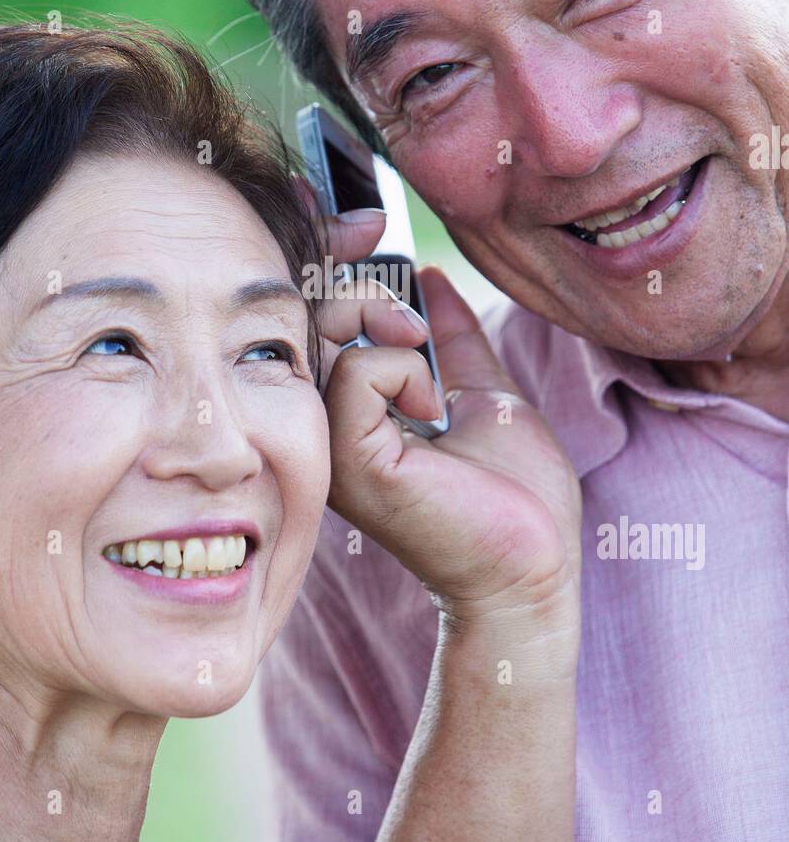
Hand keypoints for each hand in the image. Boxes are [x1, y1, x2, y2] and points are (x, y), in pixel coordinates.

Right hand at [322, 261, 581, 650]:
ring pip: (323, 340)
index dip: (343, 282)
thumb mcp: (480, 389)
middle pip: (303, 323)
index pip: (313, 326)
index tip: (396, 284)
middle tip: (416, 327)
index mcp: (349, 415)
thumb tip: (428, 277)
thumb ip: (450, 336)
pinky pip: (356, 375)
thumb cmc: (515, 493)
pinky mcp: (354, 464)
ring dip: (384, 325)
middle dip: (362, 293)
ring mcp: (334, 450)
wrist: (536, 564)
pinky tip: (432, 409)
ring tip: (430, 370)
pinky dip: (403, 370)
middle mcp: (327, 431)